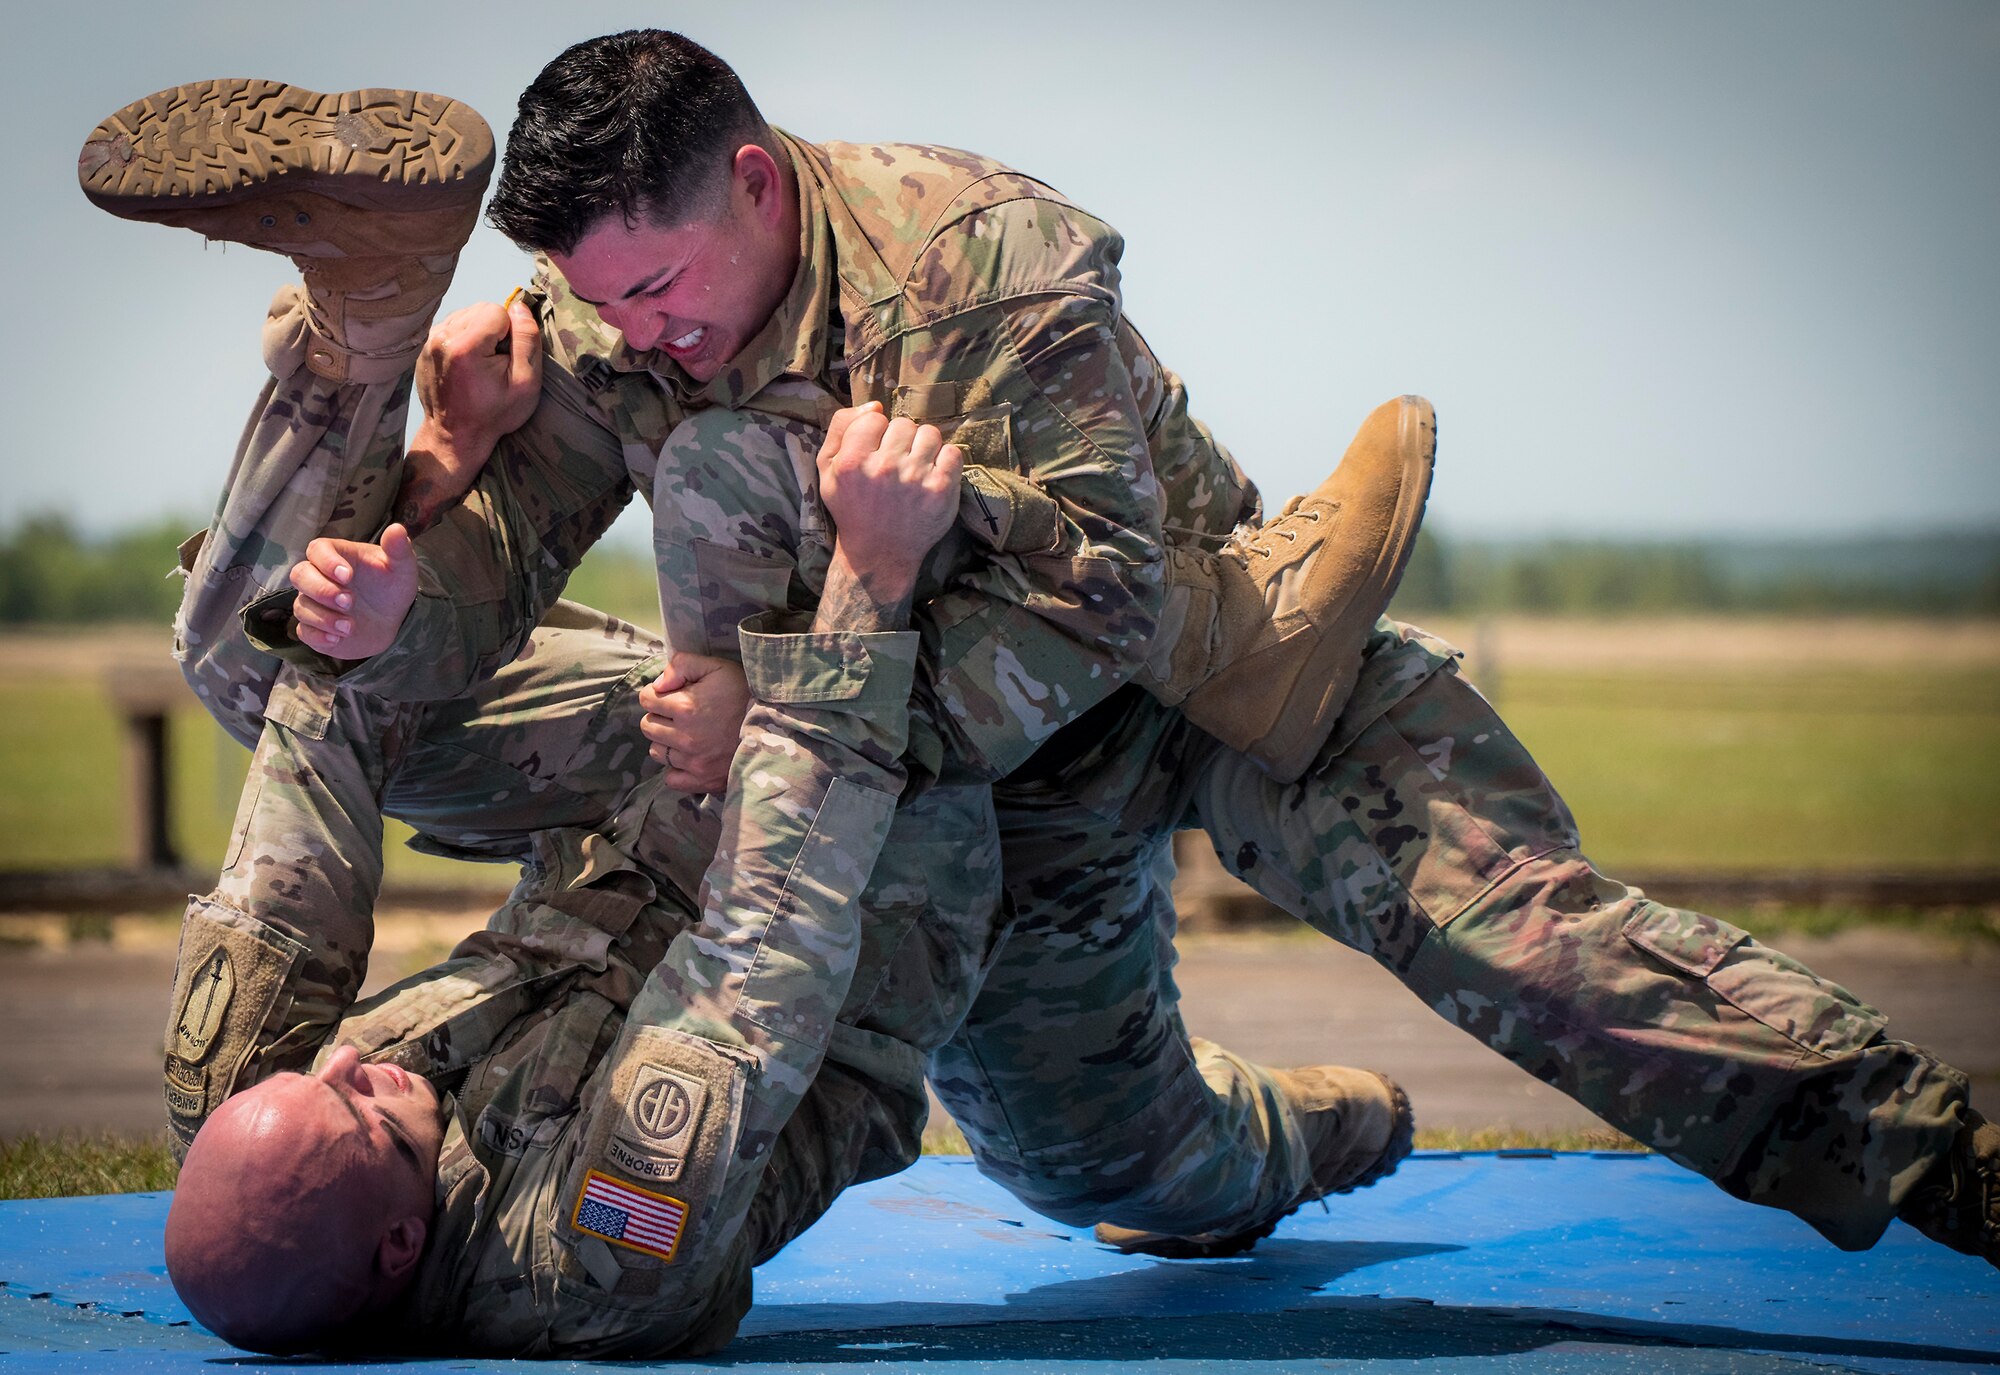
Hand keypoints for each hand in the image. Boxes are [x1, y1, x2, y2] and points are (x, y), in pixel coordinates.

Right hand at [288, 523, 418, 659]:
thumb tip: (398, 529)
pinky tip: (337, 639)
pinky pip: (304, 631)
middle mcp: (319, 578)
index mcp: (336, 556)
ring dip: (324, 617)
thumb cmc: (391, 587)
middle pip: (299, 576)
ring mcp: (314, 603)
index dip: (327, 561)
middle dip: (321, 590)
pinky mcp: (314, 628)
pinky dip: (318, 636)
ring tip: (350, 626)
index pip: (317, 549)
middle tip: (349, 601)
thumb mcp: (401, 567)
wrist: (392, 620)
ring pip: (301, 606)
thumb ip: (398, 549)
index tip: (348, 575)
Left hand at [405, 297, 541, 521]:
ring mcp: (428, 340)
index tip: (506, 359)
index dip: (510, 332)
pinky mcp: (423, 345)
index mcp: (464, 346)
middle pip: (481, 308)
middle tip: (495, 362)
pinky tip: (467, 363)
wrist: (454, 436)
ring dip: (480, 332)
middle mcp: (441, 337)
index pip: (497, 310)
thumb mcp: (525, 384)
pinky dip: (465, 337)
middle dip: (495, 330)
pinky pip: (453, 325)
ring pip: (466, 314)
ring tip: (481, 363)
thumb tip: (520, 307)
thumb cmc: (493, 415)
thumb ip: (527, 341)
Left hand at [637, 652, 750, 793]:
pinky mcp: (702, 780)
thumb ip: (682, 665)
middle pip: (648, 726)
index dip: (657, 693)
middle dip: (659, 717)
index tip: (672, 695)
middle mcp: (684, 736)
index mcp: (685, 706)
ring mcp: (693, 761)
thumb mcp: (718, 667)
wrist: (777, 726)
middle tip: (679, 715)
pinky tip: (690, 757)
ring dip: (666, 742)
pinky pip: (671, 778)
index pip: (646, 699)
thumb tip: (658, 683)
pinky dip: (676, 769)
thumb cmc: (746, 693)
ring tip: (686, 735)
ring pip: (657, 751)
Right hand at [815, 402, 963, 591]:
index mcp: (851, 462)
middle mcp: (883, 468)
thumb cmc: (852, 507)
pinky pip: (953, 452)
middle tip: (896, 465)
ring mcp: (915, 478)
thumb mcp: (827, 468)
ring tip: (915, 470)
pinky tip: (931, 478)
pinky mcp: (941, 489)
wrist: (878, 553)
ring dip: (924, 448)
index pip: (874, 418)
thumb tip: (874, 406)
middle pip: (904, 424)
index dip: (877, 433)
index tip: (876, 452)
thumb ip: (842, 428)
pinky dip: (946, 462)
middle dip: (901, 441)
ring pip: (930, 434)